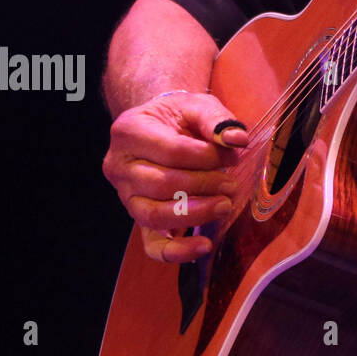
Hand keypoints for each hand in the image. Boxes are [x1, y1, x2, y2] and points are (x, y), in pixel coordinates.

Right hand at [102, 90, 247, 263]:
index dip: (207, 157)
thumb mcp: (198, 104)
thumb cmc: (180, 115)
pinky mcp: (138, 217)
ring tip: (224, 205)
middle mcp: (119, 166)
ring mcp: (125, 195)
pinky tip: (204, 246)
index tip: (233, 156)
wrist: (160, 125)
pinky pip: (151, 243)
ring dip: (196, 213)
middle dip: (204, 185)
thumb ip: (217, 120)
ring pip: (154, 214)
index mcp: (128, 130)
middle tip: (231, 184)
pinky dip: (177, 250)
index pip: (172, 151)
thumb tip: (237, 140)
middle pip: (162, 184)